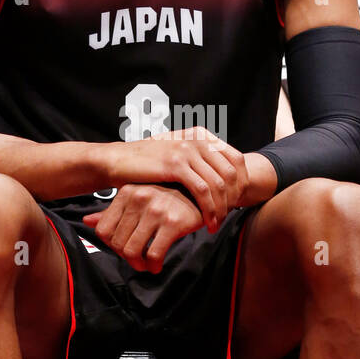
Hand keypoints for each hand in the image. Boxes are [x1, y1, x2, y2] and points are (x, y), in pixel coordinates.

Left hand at [82, 183, 202, 272]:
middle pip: (117, 243)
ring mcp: (155, 210)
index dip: (111, 246)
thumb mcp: (138, 199)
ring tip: (146, 265)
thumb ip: (112, 212)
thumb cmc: (168, 198)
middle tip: (137, 261)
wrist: (202, 194)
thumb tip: (87, 222)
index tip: (124, 249)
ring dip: (138, 265)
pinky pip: (153, 254)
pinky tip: (157, 265)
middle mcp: (139, 198)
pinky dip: (153, 265)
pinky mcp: (173, 223)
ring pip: (132, 250)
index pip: (103, 230)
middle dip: (126, 258)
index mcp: (127, 192)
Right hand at [106, 128, 247, 232]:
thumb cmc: (146, 164)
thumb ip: (198, 160)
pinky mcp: (176, 165)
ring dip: (222, 208)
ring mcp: (187, 150)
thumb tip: (223, 175)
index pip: (236, 159)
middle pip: (231, 173)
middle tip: (229, 217)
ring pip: (219, 183)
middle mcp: (197, 139)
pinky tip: (207, 223)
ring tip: (217, 224)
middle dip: (234, 198)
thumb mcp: (177, 155)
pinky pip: (202, 190)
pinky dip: (209, 209)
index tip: (237, 203)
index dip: (242, 184)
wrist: (118, 161)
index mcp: (201, 135)